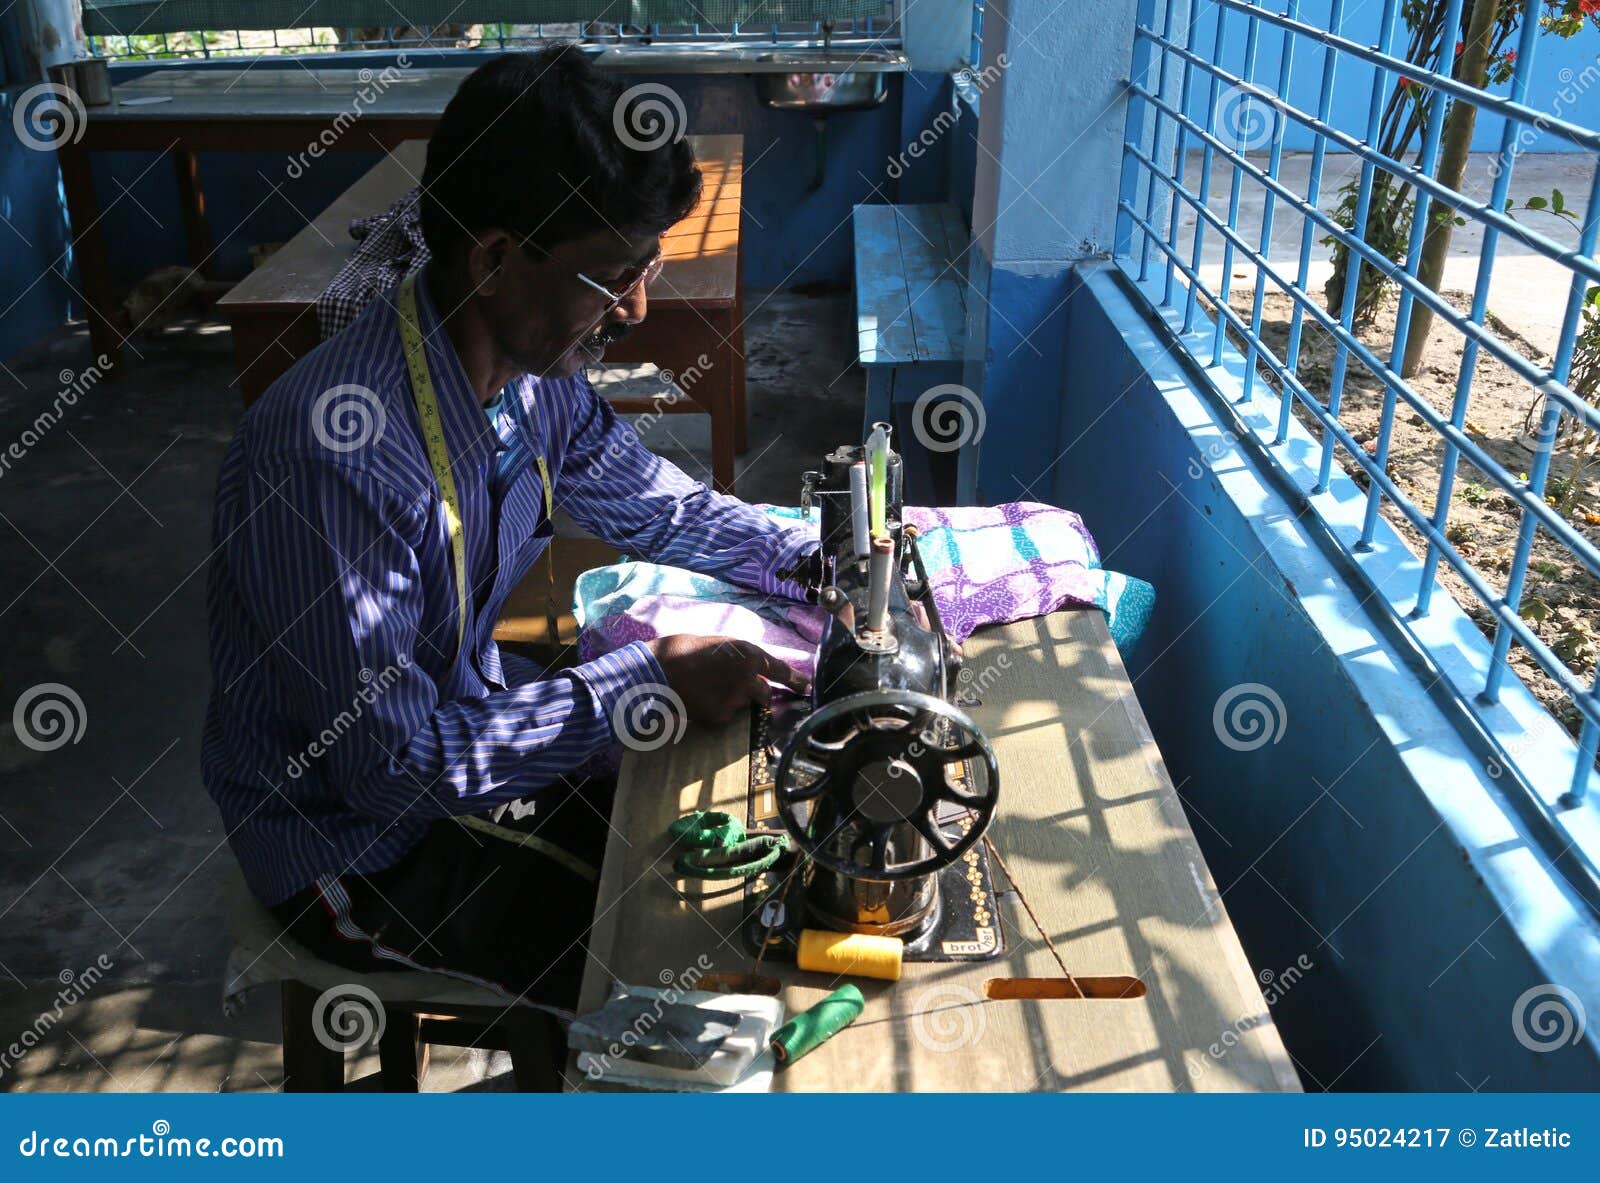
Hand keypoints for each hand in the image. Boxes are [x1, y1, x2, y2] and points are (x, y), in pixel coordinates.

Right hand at [645, 635, 809, 725]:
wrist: (658, 670)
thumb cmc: (684, 650)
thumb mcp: (719, 644)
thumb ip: (739, 657)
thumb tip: (750, 669)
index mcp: (749, 654)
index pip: (782, 670)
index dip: (796, 680)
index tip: (807, 687)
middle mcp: (748, 678)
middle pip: (765, 694)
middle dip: (756, 695)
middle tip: (736, 689)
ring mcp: (735, 699)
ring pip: (743, 706)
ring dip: (733, 702)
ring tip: (709, 690)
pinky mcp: (721, 716)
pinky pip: (725, 717)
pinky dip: (716, 712)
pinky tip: (699, 701)